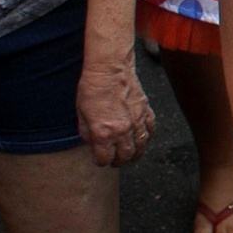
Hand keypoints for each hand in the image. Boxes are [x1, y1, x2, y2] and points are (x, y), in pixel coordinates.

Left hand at [76, 49, 155, 167]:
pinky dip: (148, 136)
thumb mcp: (81, 115)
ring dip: (136, 153)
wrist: (109, 70)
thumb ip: (87, 133)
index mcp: (103, 133)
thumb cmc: (92, 89)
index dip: (101, 162)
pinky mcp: (145, 111)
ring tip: (132, 155)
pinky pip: (151, 129)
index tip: (100, 160)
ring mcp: (136, 121)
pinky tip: (143, 138)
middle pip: (125, 156)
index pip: (105, 158)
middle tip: (116, 162)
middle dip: (119, 161)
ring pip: (141, 146)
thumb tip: (93, 143)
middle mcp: (122, 131)